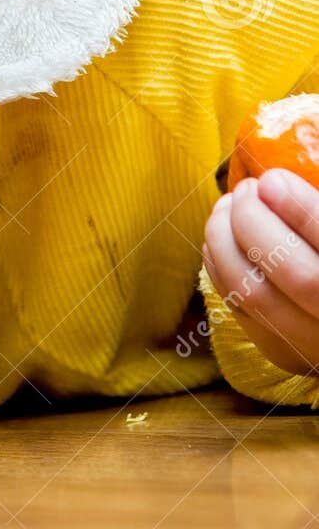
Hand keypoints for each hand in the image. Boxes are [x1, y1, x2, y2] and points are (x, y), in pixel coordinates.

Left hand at [203, 170, 318, 375]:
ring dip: (225, 239)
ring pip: (255, 294)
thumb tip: (273, 184)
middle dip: (256, 221)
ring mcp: (312, 341)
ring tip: (227, 206)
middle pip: (297, 274)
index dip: (299, 209)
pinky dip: (218, 262)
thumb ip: (312, 213)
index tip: (270, 179)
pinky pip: (236, 305)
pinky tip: (221, 235)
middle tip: (247, 189)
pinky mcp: (278, 349)